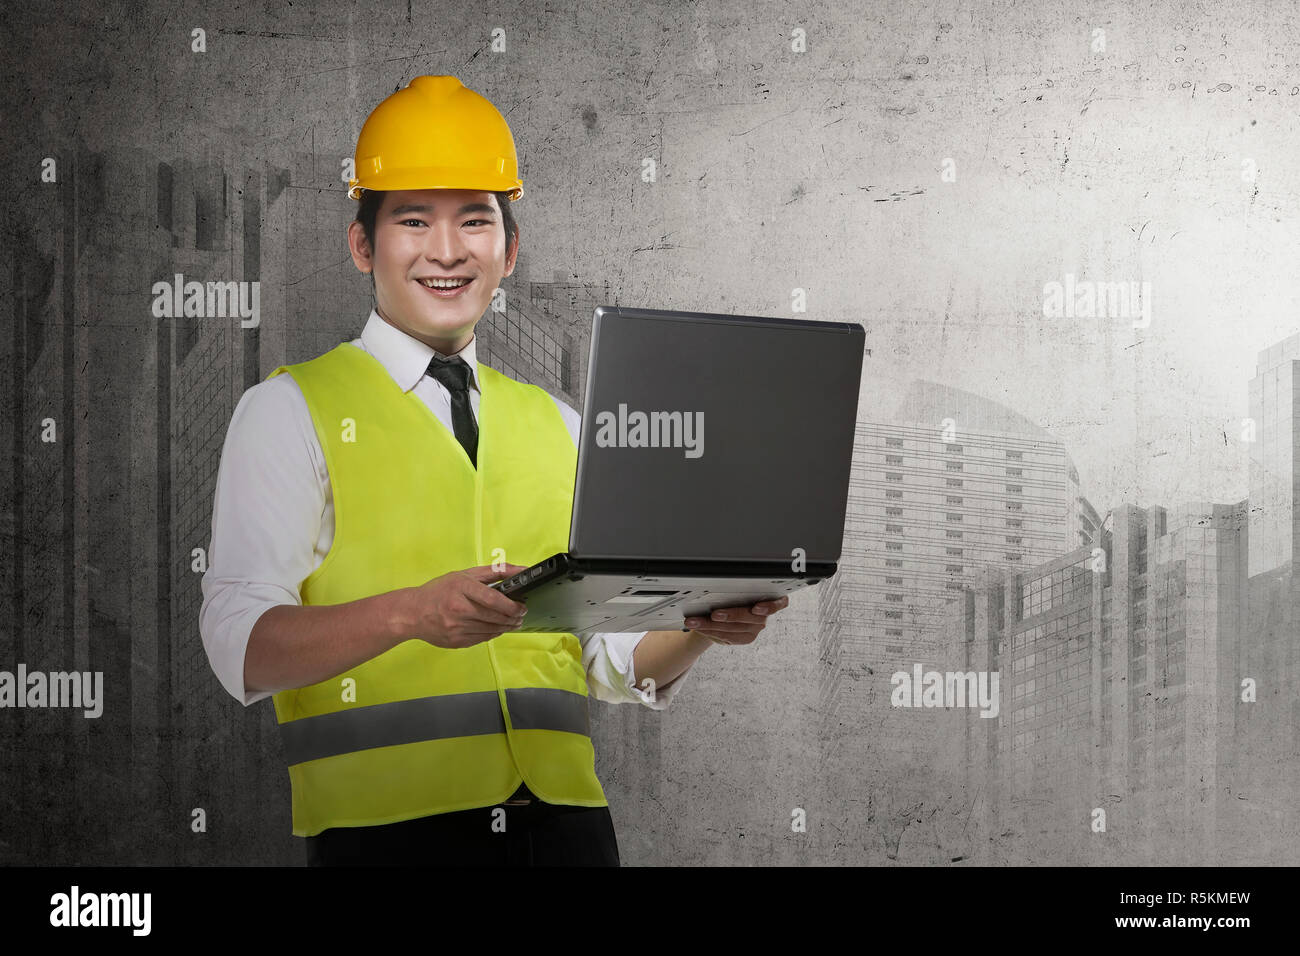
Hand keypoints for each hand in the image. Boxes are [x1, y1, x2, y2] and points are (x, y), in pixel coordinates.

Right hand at [403, 564, 530, 648]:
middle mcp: (458, 609)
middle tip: (521, 615)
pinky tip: (497, 628)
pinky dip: (493, 634)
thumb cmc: (439, 591)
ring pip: (491, 630)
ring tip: (513, 622)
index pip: (493, 599)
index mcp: (461, 588)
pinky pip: (482, 639)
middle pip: (494, 617)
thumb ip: (494, 571)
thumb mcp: (465, 575)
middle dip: (513, 617)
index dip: (511, 605)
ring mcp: (456, 628)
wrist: (412, 612)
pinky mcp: (456, 641)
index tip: (522, 606)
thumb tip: (521, 570)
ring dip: (506, 627)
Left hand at [683, 596, 788, 645]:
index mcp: (769, 599)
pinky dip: (710, 631)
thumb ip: (736, 589)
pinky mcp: (745, 639)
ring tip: (695, 621)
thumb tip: (714, 583)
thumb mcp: (738, 590)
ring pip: (733, 629)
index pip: (779, 603)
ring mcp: (754, 629)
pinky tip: (699, 627)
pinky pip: (727, 637)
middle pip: (749, 617)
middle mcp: (763, 616)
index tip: (756, 608)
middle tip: (714, 614)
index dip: (769, 607)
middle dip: (730, 616)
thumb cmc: (736, 597)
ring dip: (710, 625)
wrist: (730, 614)